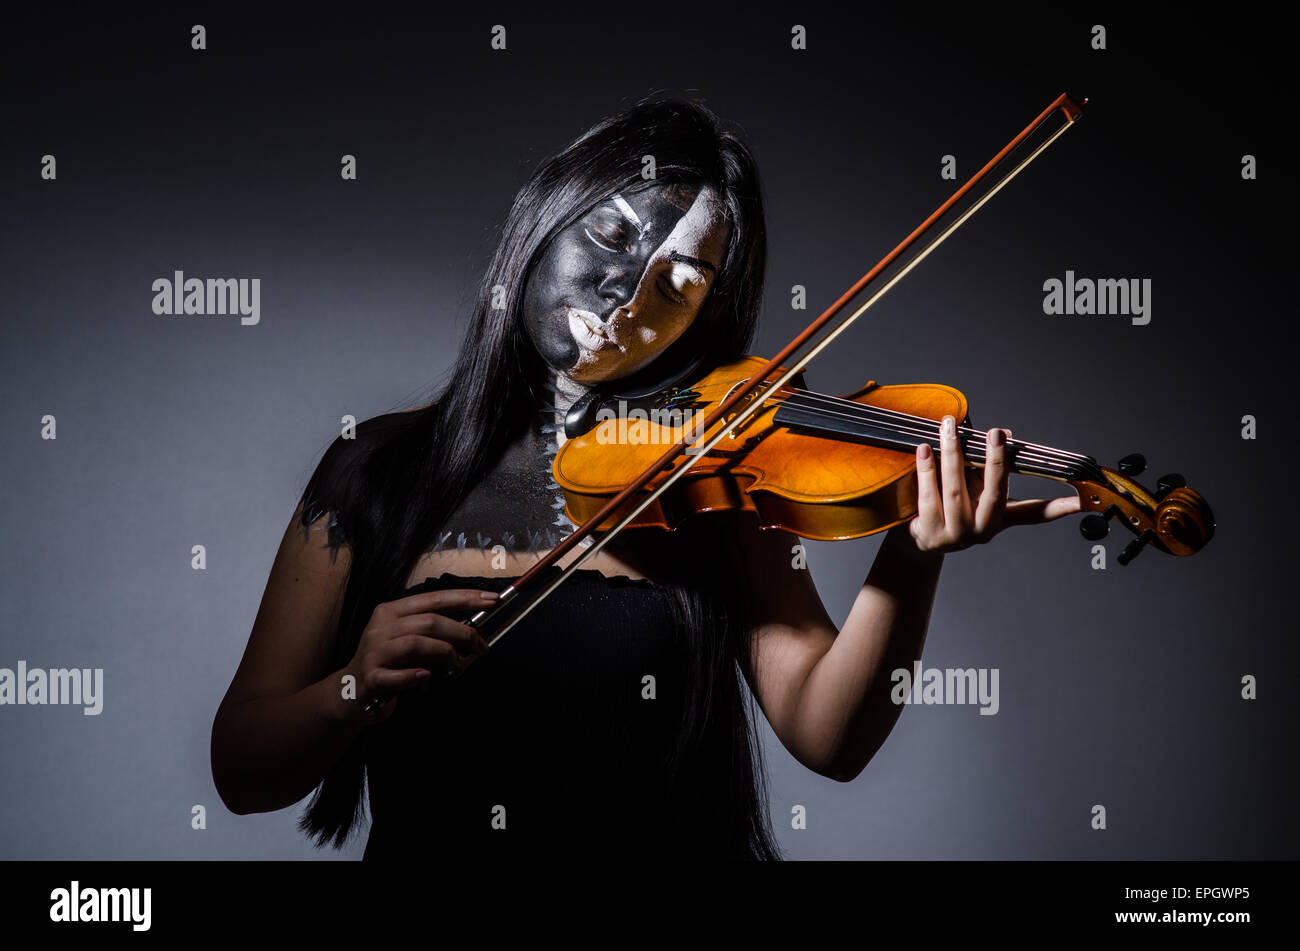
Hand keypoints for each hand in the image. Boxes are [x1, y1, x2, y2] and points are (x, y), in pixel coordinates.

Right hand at [342, 588, 495, 723]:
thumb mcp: (406, 638)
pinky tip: (426, 676)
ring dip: (445, 653)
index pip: (434, 598)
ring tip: (458, 663)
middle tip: (480, 646)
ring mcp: (374, 652)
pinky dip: (415, 676)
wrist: (351, 691)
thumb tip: (472, 630)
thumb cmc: (388, 662)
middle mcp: (381, 627)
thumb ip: (431, 630)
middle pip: (429, 621)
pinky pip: (397, 675)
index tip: (492, 600)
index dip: (465, 598)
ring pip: (416, 644)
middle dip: (462, 632)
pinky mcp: (371, 678)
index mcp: (392, 611)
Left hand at [908, 415, 1081, 553]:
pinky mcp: (931, 534)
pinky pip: (928, 496)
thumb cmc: (948, 504)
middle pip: (994, 493)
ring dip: (952, 455)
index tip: (1081, 500)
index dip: (1059, 508)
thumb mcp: (973, 486)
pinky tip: (924, 449)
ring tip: (949, 428)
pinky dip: (927, 470)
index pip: (1035, 514)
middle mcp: (983, 529)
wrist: (919, 539)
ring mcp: (957, 535)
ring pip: (955, 491)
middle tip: (996, 434)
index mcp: (1000, 518)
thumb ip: (986, 464)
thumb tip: (1004, 435)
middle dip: (995, 461)